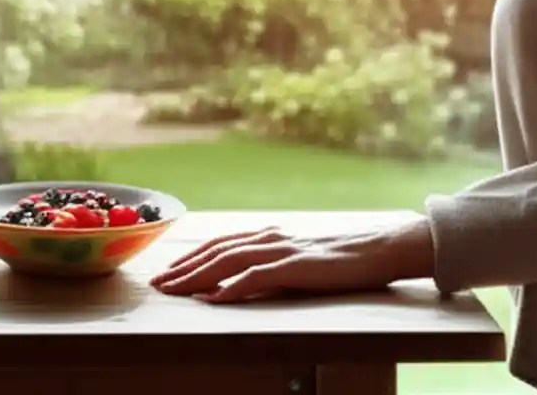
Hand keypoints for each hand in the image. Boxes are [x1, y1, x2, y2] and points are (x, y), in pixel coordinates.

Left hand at [149, 217, 435, 303]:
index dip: (189, 259)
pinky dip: (232, 287)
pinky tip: (214, 298)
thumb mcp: (299, 260)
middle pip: (215, 252)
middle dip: (183, 269)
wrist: (380, 249)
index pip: (219, 246)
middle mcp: (270, 239)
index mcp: (269, 237)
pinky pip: (258, 277)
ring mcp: (283, 251)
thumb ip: (271, 267)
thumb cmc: (342, 260)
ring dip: (196, 276)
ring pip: (228, 261)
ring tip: (173, 290)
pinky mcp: (297, 267)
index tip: (165, 274)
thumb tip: (237, 283)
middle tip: (156, 285)